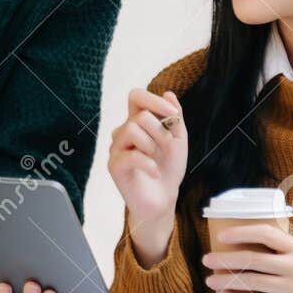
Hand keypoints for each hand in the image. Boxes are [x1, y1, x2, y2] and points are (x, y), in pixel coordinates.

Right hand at [108, 87, 187, 266]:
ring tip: (157, 159)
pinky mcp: (114, 166)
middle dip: (161, 131)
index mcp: (138, 121)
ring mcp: (117, 148)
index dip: (153, 100)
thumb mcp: (178, 139)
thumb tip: (169, 93)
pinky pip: (130, 155)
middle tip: (168, 147)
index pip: (136, 96)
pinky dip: (149, 164)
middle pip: (139, 116)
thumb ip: (175, 117)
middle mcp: (124, 131)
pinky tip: (155, 172)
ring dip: (153, 145)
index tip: (173, 115)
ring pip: (132, 129)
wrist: (163, 199)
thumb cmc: (169, 168)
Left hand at [202, 223, 292, 292]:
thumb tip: (247, 246)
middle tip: (207, 259)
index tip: (222, 235)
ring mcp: (292, 288)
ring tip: (210, 280)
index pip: (265, 234)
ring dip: (227, 280)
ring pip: (253, 282)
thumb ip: (281, 252)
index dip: (241, 232)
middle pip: (253, 259)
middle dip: (226, 259)